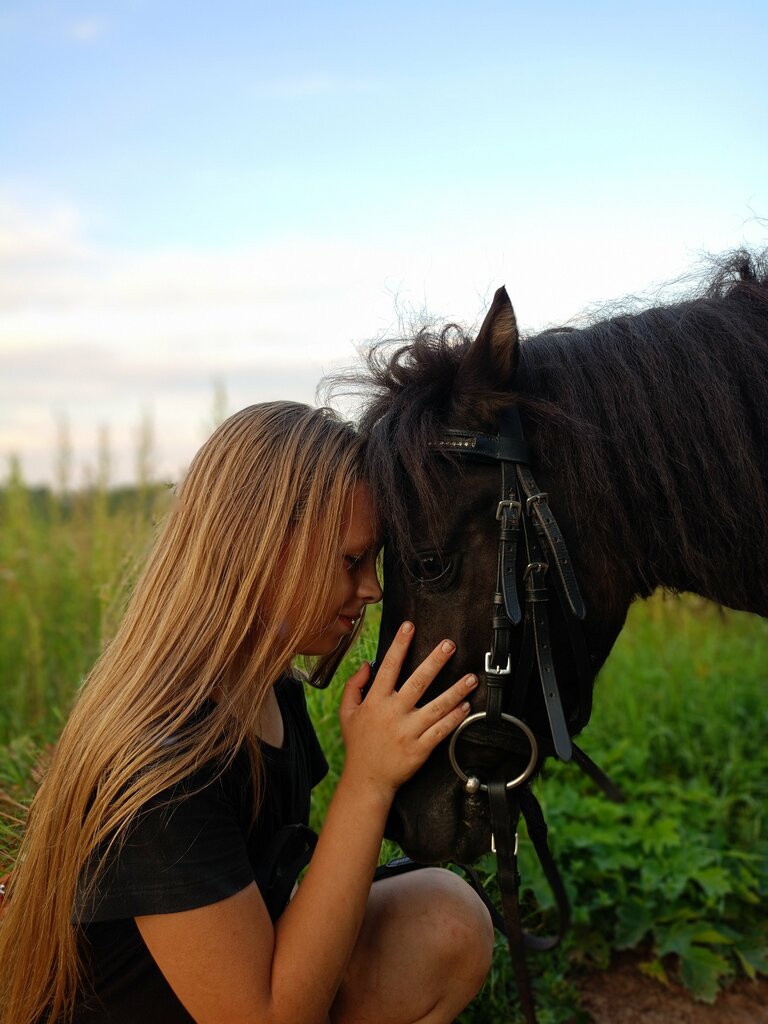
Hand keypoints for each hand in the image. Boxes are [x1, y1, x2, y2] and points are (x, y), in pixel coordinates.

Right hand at [338, 622, 477, 800]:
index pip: (388, 667)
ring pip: (437, 707)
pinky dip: (454, 718)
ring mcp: (408, 731)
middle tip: (449, 645)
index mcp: (376, 701)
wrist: (367, 780)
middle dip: (435, 661)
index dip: (399, 645)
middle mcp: (393, 713)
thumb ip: (354, 686)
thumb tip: (366, 665)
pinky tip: (465, 707)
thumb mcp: (347, 713)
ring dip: (456, 691)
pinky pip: (441, 730)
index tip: (409, 627)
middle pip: (418, 682)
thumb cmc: (358, 745)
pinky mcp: (420, 748)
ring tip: (471, 678)